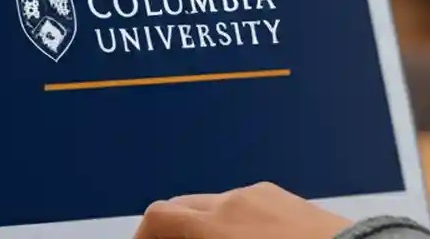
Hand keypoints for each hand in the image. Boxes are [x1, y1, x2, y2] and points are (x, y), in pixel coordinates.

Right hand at [134, 182, 353, 238]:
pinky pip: (247, 204)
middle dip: (172, 231)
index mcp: (215, 224)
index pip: (157, 216)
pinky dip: (235, 222)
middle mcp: (235, 201)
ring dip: (204, 227)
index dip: (143, 236)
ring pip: (216, 205)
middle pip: (182, 206)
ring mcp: (263, 195)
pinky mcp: (286, 197)